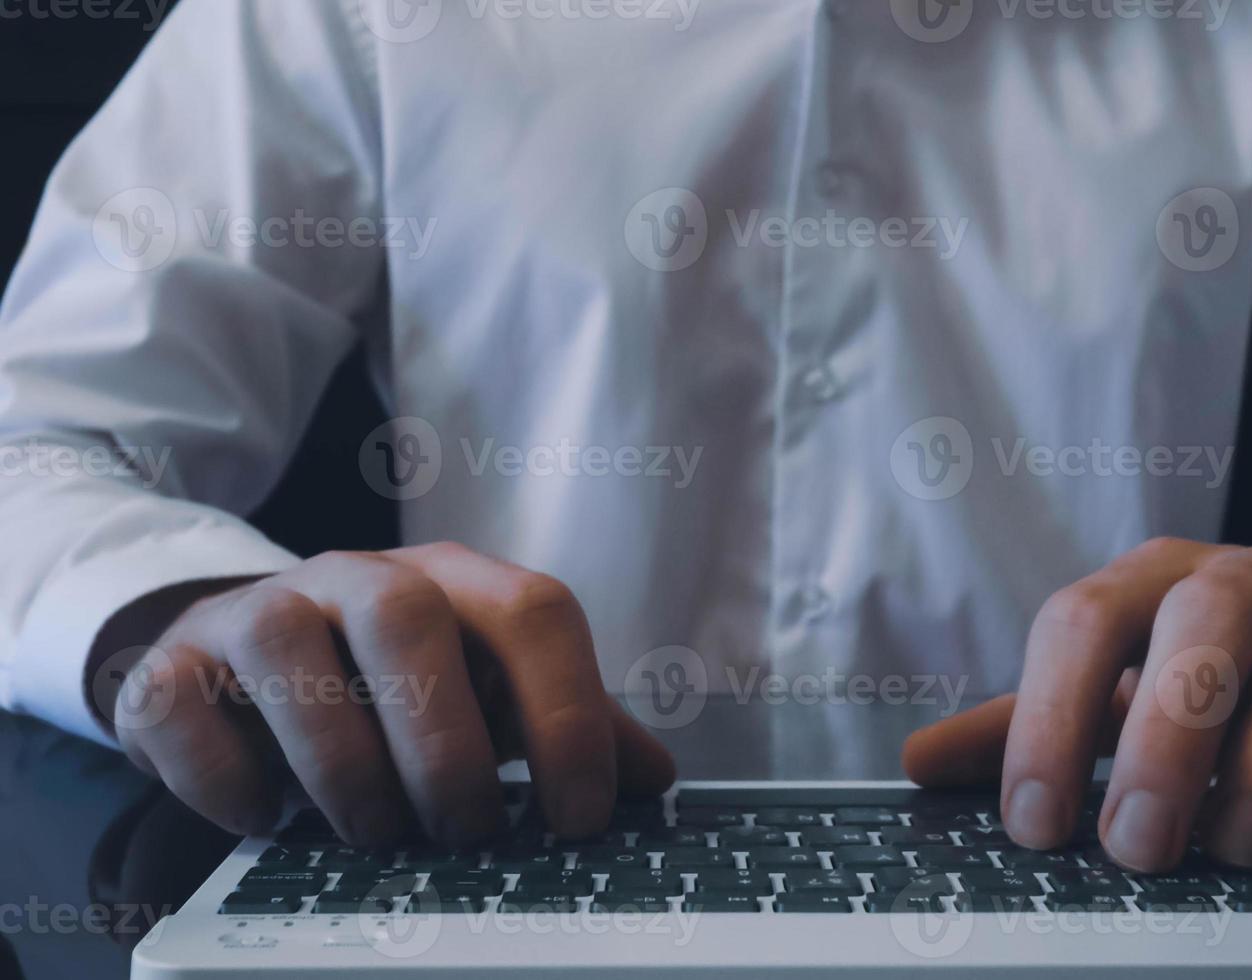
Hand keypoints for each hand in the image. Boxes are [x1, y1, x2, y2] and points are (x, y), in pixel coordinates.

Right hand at [102, 543, 674, 844]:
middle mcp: (360, 578)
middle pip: (408, 618)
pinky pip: (180, 701)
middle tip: (465, 833)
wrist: (251, 655)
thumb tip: (655, 780)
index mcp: (459, 583)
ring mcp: (261, 607)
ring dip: (340, 761)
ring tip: (373, 834)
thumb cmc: (395, 687)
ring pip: (288, 648)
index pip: (535, 613)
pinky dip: (224, 775)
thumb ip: (569, 728)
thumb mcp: (490, 697)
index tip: (578, 819)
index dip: (569, 717)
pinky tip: (265, 819)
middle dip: (445, 743)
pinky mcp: (172, 660)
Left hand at [903, 536, 1251, 870]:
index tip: (1035, 823)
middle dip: (1166, 741)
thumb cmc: (1225, 662)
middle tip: (1137, 848)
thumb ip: (1030, 720)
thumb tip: (918, 761)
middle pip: (1204, 623)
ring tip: (1240, 849)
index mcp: (1156, 581)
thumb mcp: (1122, 682)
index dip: (1049, 719)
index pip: (1085, 621)